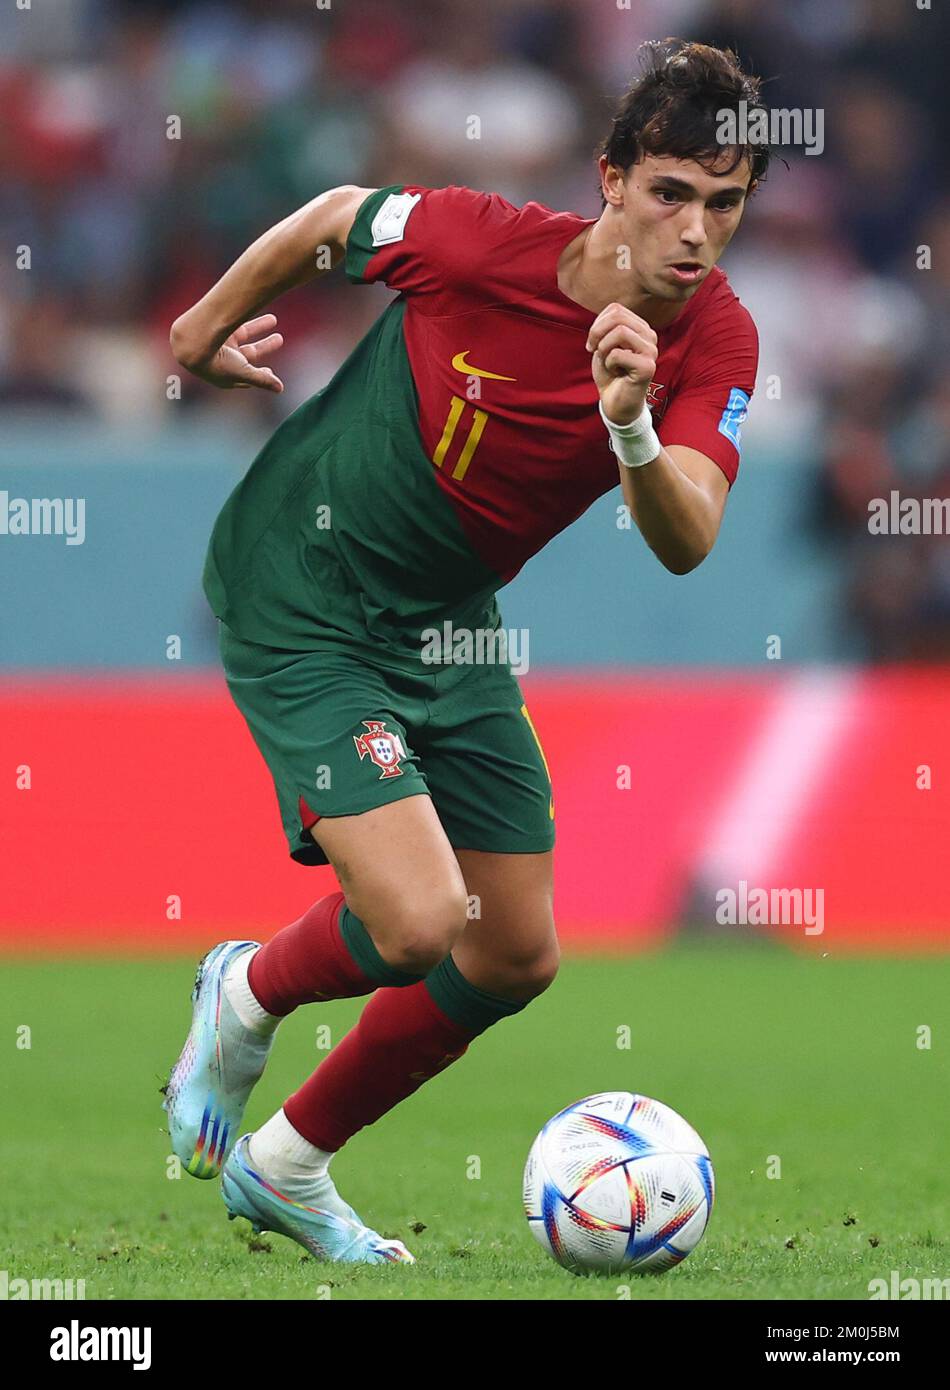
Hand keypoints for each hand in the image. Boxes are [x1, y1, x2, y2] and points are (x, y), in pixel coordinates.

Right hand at [172, 313, 284, 392]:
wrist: (193, 341)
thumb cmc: (217, 362)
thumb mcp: (243, 372)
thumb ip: (262, 380)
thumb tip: (280, 389)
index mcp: (226, 375)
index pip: (247, 376)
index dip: (260, 374)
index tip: (270, 370)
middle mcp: (223, 359)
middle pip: (248, 353)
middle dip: (265, 346)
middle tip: (280, 338)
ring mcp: (219, 343)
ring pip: (244, 334)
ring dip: (259, 327)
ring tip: (274, 319)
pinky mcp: (216, 328)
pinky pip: (236, 322)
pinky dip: (246, 318)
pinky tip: (254, 310)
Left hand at [586, 303, 657, 425]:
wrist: (616, 403)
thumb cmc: (611, 374)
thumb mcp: (604, 345)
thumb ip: (606, 327)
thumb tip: (605, 318)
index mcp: (640, 328)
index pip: (616, 309)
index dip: (597, 323)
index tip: (592, 342)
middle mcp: (650, 336)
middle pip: (618, 316)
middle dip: (597, 332)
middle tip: (592, 349)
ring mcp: (651, 351)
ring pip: (619, 331)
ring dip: (604, 348)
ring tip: (608, 362)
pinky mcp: (647, 367)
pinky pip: (617, 354)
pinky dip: (609, 364)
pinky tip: (617, 373)